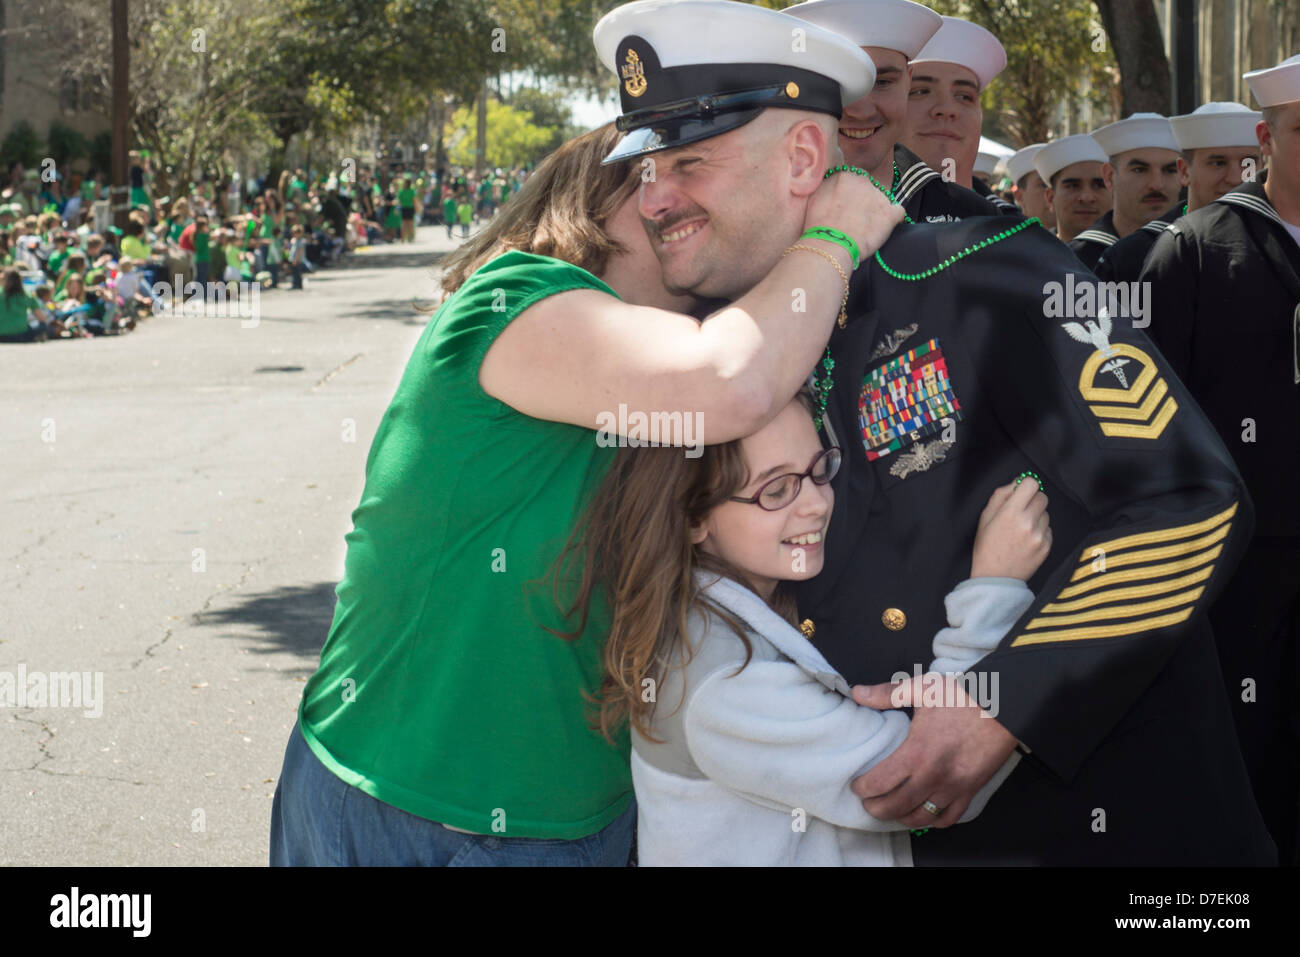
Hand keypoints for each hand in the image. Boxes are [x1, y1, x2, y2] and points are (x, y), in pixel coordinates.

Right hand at [803, 167, 904, 264]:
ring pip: (882, 200)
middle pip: (868, 187)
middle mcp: (862, 181)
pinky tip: (883, 229)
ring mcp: (878, 196)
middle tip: (854, 219)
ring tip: (864, 229)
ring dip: (876, 211)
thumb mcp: (815, 198)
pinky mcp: (890, 213)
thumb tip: (833, 187)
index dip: (850, 194)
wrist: (828, 246)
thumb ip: (827, 187)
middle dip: (864, 200)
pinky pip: (898, 212)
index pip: (853, 179)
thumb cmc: (816, 227)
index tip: (846, 207)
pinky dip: (894, 219)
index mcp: (843, 175)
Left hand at [851, 675, 1017, 827]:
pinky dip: (933, 821)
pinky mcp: (971, 791)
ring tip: (891, 810)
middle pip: (896, 807)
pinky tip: (923, 814)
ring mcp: (953, 787)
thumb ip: (887, 694)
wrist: (1005, 706)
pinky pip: (950, 817)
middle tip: (868, 803)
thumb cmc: (963, 697)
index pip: (880, 782)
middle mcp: (933, 776)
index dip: (863, 788)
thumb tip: (858, 692)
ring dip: (902, 818)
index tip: (857, 786)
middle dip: (877, 808)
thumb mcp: (922, 689)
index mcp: (917, 753)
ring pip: (921, 818)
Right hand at [970, 477, 1050, 580]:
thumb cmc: (987, 547)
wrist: (995, 578)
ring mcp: (1039, 535)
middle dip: (1032, 500)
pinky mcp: (1047, 546)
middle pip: (1042, 496)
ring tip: (1022, 529)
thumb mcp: (985, 517)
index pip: (1031, 484)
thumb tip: (1017, 483)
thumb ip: (1000, 496)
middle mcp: (1028, 522)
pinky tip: (1027, 540)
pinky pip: (1049, 529)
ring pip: (1046, 513)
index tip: (1021, 491)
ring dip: (1037, 516)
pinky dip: (1040, 531)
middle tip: (1021, 510)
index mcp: (1010, 512)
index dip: (1026, 485)